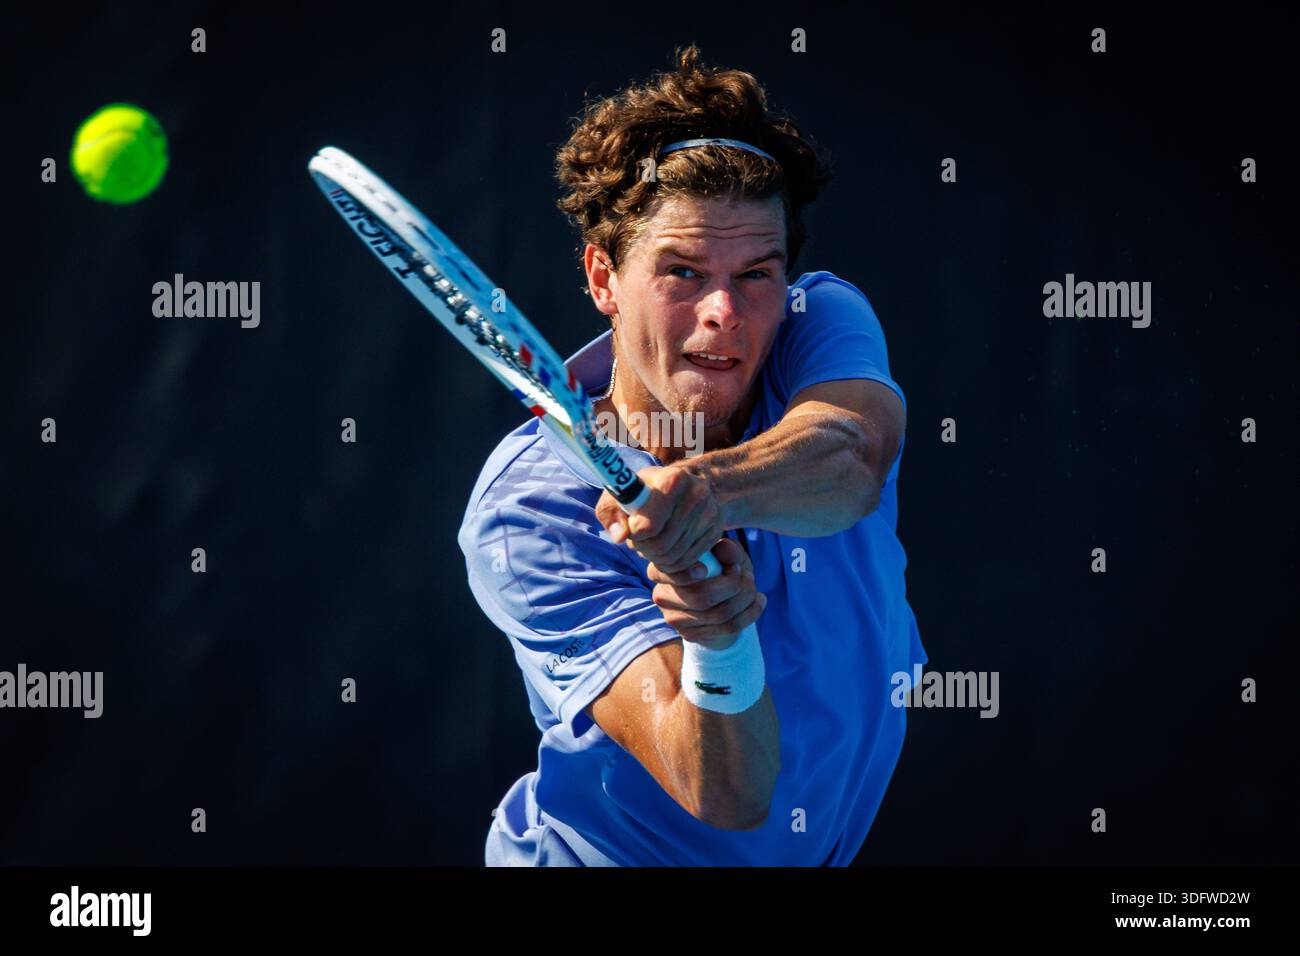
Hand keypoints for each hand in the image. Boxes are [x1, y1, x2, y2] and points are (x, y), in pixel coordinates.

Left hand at [595, 464, 724, 575]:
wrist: (688, 484)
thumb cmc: (648, 489)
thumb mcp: (622, 493)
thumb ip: (611, 512)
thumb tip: (619, 537)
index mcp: (672, 480)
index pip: (648, 526)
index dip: (634, 533)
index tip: (632, 526)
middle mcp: (696, 496)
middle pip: (660, 546)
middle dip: (643, 548)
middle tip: (639, 539)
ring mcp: (709, 515)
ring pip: (674, 558)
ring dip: (656, 557)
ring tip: (651, 542)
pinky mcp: (715, 533)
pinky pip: (687, 563)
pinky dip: (671, 564)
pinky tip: (664, 550)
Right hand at [646, 537, 765, 648]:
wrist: (723, 603)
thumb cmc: (722, 569)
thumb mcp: (728, 554)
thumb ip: (727, 549)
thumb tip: (724, 549)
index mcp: (662, 568)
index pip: (672, 572)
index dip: (695, 572)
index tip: (720, 568)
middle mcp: (661, 595)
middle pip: (701, 597)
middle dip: (734, 586)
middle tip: (748, 575)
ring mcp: (673, 619)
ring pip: (718, 614)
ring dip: (746, 599)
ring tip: (755, 588)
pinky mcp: (689, 635)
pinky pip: (727, 627)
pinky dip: (750, 613)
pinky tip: (759, 601)